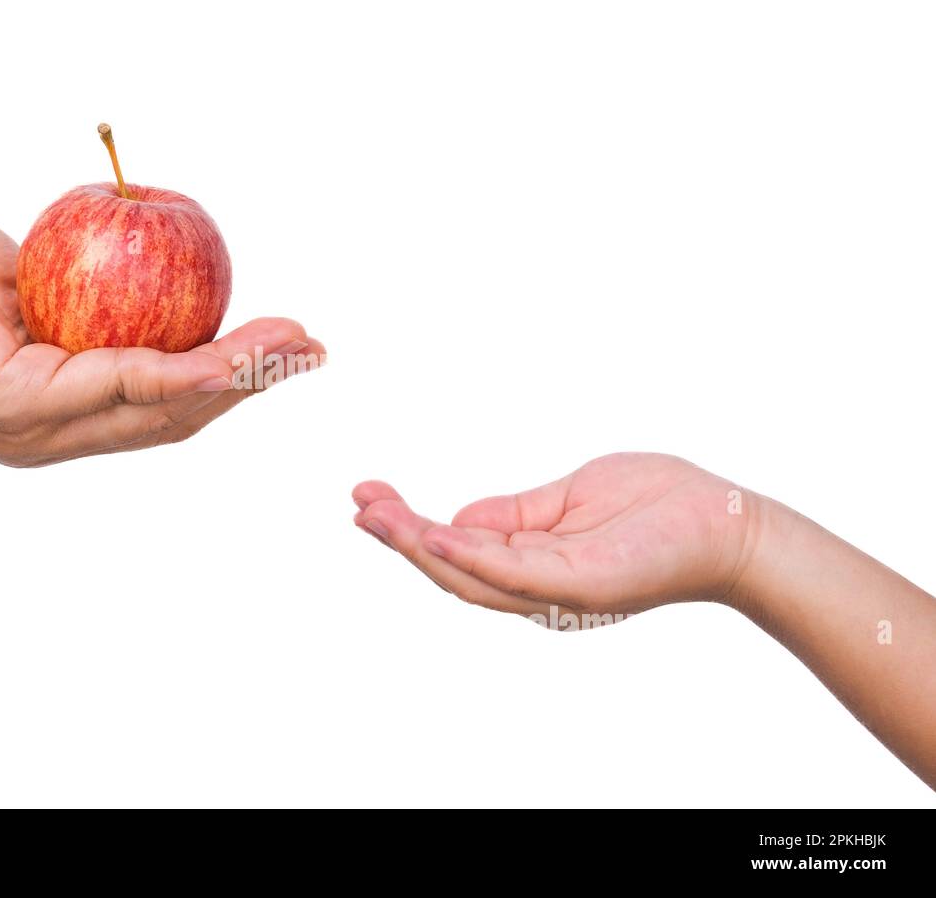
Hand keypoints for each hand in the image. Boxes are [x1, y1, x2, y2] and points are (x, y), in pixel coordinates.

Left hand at [0, 208, 322, 465]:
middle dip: (251, 385)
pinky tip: (228, 353)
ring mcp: (37, 434)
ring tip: (292, 348)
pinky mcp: (19, 412)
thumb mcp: (26, 272)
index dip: (227, 380)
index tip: (282, 343)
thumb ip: (84, 288)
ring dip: (235, 380)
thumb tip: (140, 263)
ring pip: (160, 411)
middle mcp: (52, 436)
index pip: (159, 403)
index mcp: (56, 411)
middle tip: (311, 349)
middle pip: (175, 418)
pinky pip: (119, 386)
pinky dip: (182, 370)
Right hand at [352, 453, 758, 626]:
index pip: (458, 548)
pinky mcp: (582, 585)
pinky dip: (469, 556)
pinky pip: (514, 574)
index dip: (411, 526)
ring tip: (377, 516)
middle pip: (453, 570)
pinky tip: (434, 533)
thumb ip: (512, 513)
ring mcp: (558, 589)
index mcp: (533, 563)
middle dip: (401, 539)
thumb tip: (456, 518)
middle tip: (358, 506)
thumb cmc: (655, 504)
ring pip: (472, 578)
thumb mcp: (565, 499)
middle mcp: (538, 585)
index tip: (368, 496)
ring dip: (420, 548)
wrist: (727, 520)